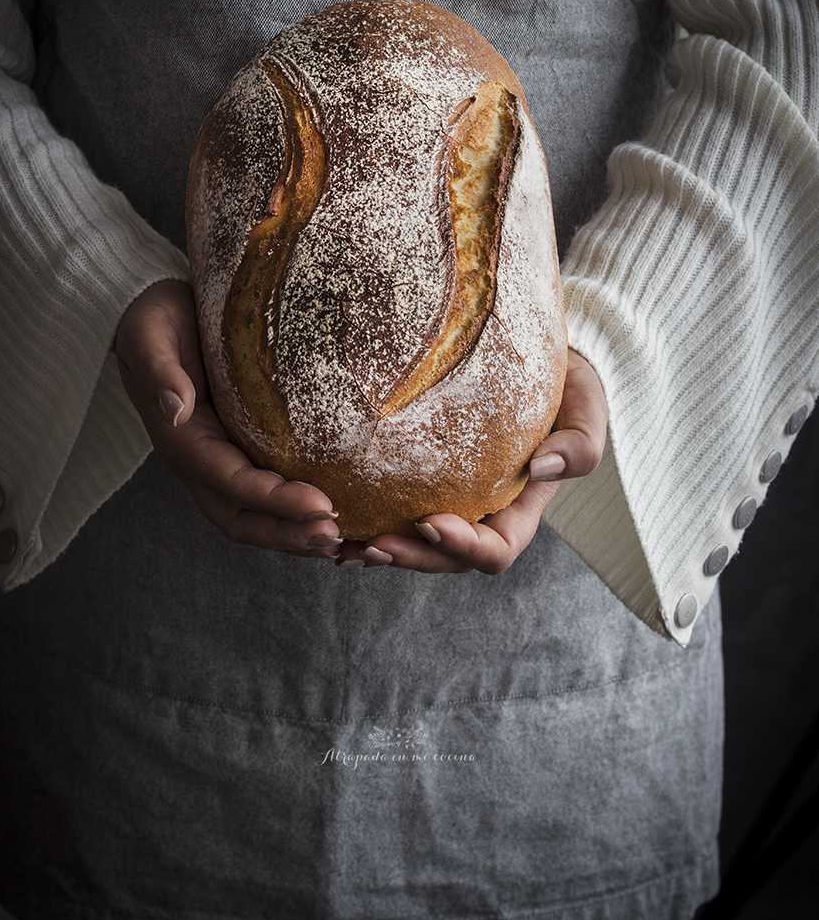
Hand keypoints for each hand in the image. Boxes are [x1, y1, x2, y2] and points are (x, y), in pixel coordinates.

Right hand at [114, 279, 342, 558]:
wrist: (161, 313)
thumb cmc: (156, 319)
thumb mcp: (148, 332)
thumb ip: (158, 369)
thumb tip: (175, 407)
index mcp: (182, 441)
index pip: (231, 483)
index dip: (275, 500)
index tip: (322, 504)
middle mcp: (202, 462)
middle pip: (244, 518)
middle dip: (289, 534)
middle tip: (338, 537)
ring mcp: (222, 462)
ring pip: (258, 518)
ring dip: (297, 535)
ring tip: (345, 542)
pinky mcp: (243, 452)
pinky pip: (270, 497)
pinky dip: (301, 517)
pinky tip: (341, 518)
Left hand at [337, 347, 607, 571]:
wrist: (540, 359)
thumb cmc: (568, 383)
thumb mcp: (588, 405)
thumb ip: (580, 443)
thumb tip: (541, 468)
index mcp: (521, 509)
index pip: (494, 549)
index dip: (462, 547)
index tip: (430, 521)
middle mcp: (482, 514)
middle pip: (444, 559)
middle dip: (409, 558)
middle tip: (369, 545)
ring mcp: (450, 501)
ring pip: (412, 544)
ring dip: (379, 551)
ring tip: (342, 544)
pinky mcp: (420, 481)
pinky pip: (390, 511)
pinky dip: (364, 521)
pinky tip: (332, 518)